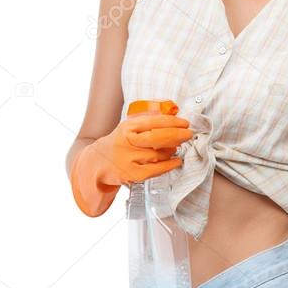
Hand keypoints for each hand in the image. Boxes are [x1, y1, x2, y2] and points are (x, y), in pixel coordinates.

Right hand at [70, 113, 192, 215]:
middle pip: (157, 137)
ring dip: (172, 150)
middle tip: (188, 134)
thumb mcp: (129, 127)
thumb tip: (173, 114)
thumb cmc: (119, 143)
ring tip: (175, 147)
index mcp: (127, 127)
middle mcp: (126, 142)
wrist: (98, 163)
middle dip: (177, 135)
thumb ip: (148, 120)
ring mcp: (129, 159)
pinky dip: (170, 165)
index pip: (153, 121)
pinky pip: (157, 169)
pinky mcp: (133, 174)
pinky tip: (176, 160)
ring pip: (159, 154)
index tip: (184, 123)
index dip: (172, 122)